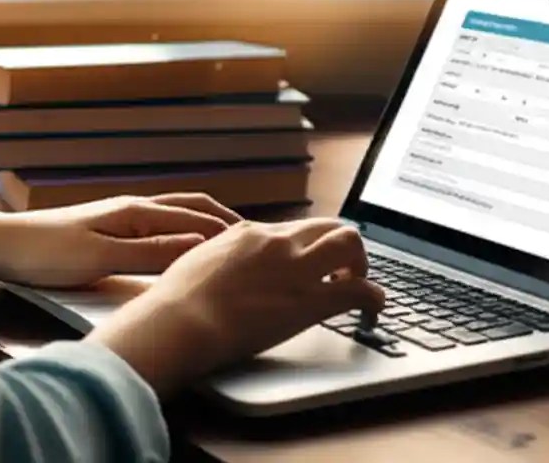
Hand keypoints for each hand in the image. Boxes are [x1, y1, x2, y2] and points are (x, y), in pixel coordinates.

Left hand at [0, 193, 239, 287]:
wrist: (1, 245)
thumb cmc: (46, 253)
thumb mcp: (102, 257)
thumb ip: (153, 252)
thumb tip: (201, 245)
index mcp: (137, 212)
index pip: (196, 219)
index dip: (228, 230)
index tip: (260, 243)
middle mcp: (133, 208)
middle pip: (191, 207)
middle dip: (223, 219)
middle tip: (254, 236)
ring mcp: (120, 216)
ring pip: (176, 214)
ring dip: (204, 223)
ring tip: (229, 239)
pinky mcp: (108, 228)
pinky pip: (159, 225)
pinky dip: (183, 231)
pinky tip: (184, 245)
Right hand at [88, 218, 385, 394]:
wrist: (179, 322)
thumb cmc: (175, 304)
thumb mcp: (194, 264)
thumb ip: (217, 260)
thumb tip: (219, 267)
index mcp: (248, 233)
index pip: (293, 231)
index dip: (306, 248)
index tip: (309, 264)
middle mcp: (277, 242)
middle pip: (328, 226)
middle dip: (341, 247)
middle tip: (342, 272)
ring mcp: (296, 267)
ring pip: (350, 243)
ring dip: (360, 263)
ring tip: (357, 285)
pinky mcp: (309, 300)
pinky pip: (359, 289)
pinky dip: (374, 298)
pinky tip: (373, 310)